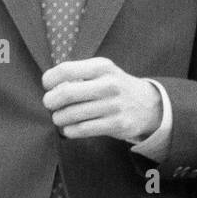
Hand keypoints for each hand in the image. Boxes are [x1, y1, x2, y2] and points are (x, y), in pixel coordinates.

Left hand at [42, 58, 162, 140]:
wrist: (148, 105)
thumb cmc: (115, 86)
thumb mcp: (102, 71)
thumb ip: (77, 74)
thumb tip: (50, 87)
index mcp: (102, 67)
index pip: (65, 70)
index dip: (49, 79)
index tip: (48, 86)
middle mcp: (109, 85)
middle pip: (66, 93)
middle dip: (50, 101)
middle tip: (50, 104)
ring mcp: (114, 106)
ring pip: (71, 115)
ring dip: (58, 118)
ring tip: (60, 117)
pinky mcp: (117, 124)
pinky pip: (81, 130)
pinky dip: (69, 130)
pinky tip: (70, 127)